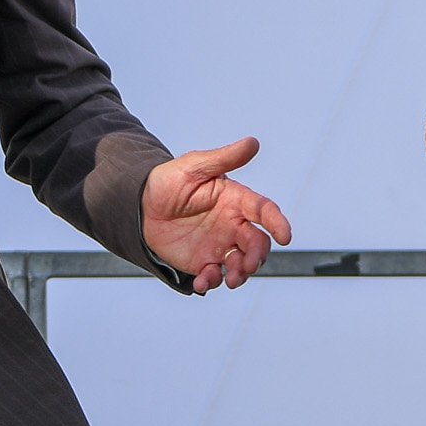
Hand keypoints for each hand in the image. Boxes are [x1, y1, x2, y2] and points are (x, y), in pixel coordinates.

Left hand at [142, 138, 293, 293]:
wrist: (140, 206)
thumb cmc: (168, 181)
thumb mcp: (195, 166)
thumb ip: (224, 158)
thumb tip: (253, 143)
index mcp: (235, 200)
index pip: (264, 211)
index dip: (278, 223)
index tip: (285, 237)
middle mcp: (232, 224)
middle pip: (257, 243)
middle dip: (258, 256)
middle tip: (248, 265)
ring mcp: (219, 244)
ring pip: (241, 263)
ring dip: (241, 274)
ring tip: (231, 280)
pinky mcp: (202, 261)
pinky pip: (214, 276)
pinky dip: (212, 282)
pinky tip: (202, 282)